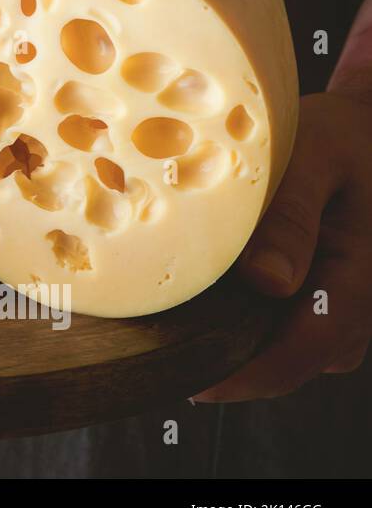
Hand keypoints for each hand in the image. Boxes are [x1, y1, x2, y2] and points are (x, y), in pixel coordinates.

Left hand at [196, 90, 371, 400]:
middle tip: (156, 360)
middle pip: (291, 364)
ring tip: (168, 330)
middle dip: (228, 367)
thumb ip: (291, 215)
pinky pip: (282, 328)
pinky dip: (242, 323)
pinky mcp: (321, 295)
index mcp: (360, 275)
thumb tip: (266, 281)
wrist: (364, 126)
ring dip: (233, 347)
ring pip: (286, 352)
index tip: (191, 380)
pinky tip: (195, 303)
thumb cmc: (339, 134)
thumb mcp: (315, 157)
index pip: (307, 350)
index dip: (247, 374)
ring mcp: (340, 303)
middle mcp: (356, 302)